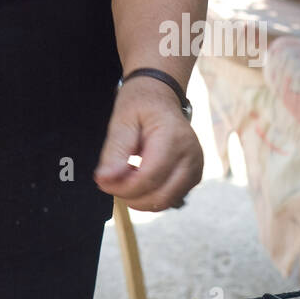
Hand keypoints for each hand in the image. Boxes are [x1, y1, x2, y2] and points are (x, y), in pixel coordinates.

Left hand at [93, 78, 202, 211]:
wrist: (161, 96)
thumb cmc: (141, 105)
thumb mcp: (122, 120)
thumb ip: (114, 152)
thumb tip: (105, 180)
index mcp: (175, 138)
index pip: (149, 178)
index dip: (123, 187)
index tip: (103, 182)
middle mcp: (191, 156)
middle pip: (160, 196)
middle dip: (131, 196)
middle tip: (112, 181)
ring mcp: (196, 168)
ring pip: (166, 202)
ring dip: (140, 197)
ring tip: (126, 175)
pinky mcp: (193, 177)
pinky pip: (170, 198)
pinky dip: (151, 195)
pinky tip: (139, 176)